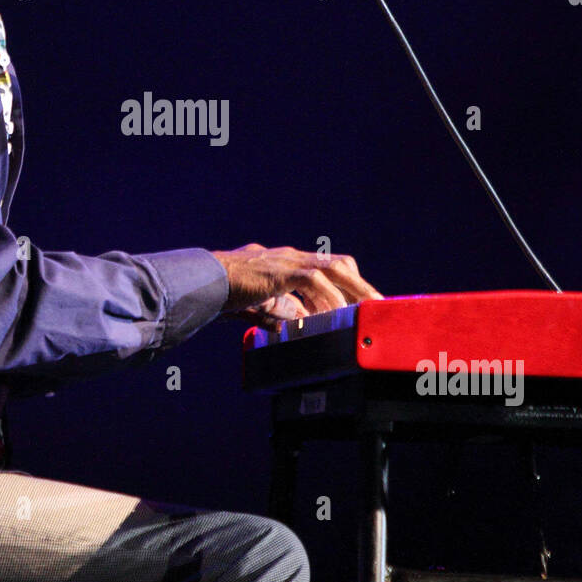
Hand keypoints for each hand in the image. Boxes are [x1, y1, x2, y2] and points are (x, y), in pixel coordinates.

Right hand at [212, 243, 383, 322]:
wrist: (200, 281)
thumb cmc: (225, 292)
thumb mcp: (259, 305)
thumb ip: (280, 312)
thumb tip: (298, 323)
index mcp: (288, 264)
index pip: (327, 267)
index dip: (348, 284)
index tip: (365, 302)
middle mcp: (291, 258)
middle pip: (338, 264)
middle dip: (361, 286)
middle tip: (381, 306)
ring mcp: (286, 261)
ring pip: (332, 268)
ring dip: (354, 289)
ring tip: (370, 308)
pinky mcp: (279, 270)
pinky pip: (312, 281)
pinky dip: (327, 298)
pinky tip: (336, 313)